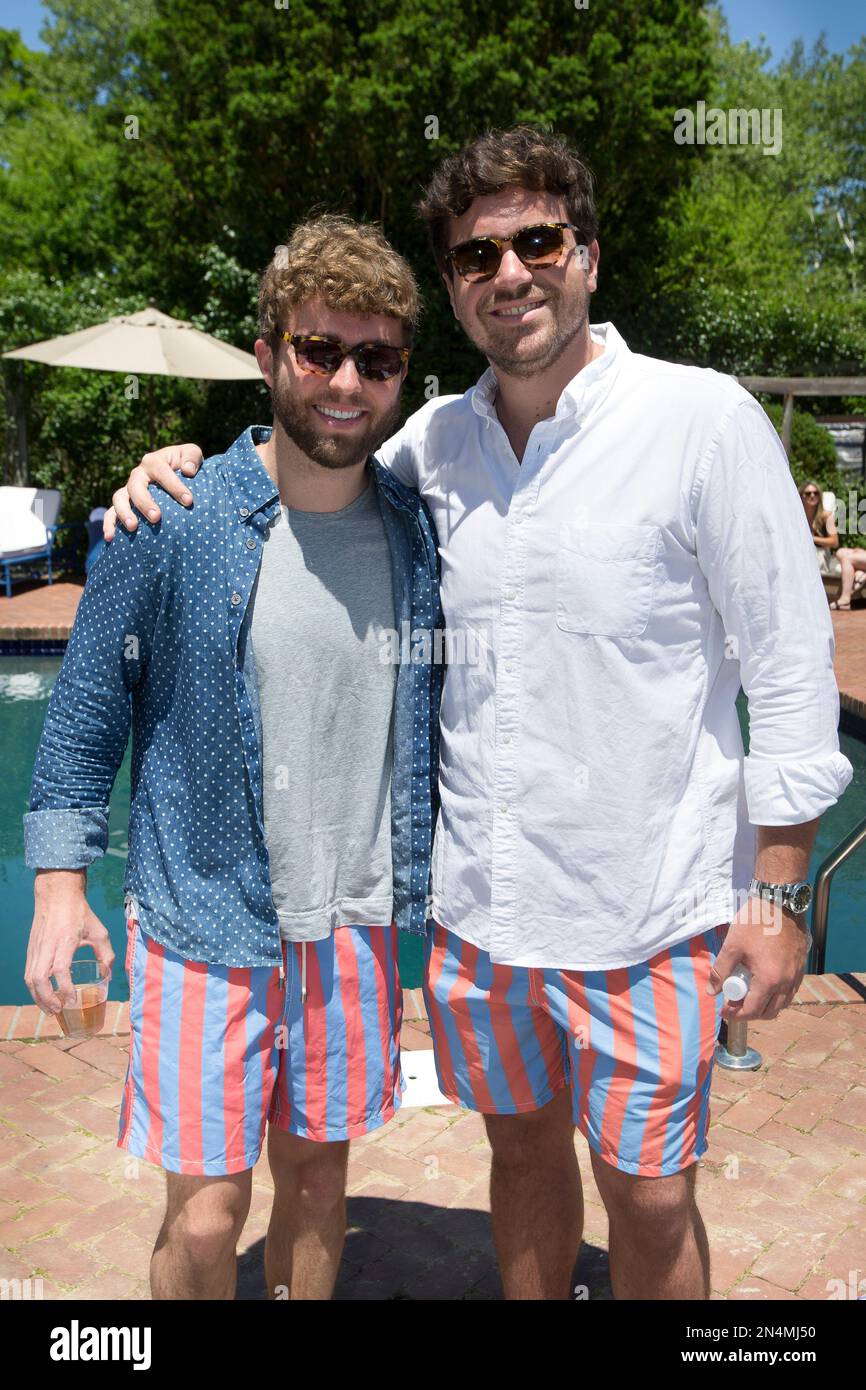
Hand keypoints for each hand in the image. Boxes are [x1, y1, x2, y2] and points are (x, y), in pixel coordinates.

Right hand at [25, 870, 114, 1013]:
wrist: (56, 895)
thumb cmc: (80, 914)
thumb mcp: (99, 931)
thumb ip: (106, 953)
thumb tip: (108, 975)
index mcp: (65, 940)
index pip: (60, 969)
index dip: (64, 987)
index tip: (72, 999)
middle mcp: (47, 945)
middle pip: (38, 978)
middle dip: (46, 999)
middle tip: (59, 1010)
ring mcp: (36, 948)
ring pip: (30, 978)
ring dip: (38, 997)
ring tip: (51, 1009)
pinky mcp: (31, 949)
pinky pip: (28, 972)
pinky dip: (34, 988)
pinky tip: (44, 996)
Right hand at [103, 443, 203, 539]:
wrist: (177, 474)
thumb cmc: (186, 465)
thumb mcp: (192, 454)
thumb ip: (192, 457)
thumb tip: (187, 470)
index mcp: (154, 462)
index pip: (162, 472)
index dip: (174, 486)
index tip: (188, 501)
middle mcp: (138, 475)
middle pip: (135, 486)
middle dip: (144, 502)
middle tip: (156, 517)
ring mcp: (129, 490)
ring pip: (119, 498)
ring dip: (124, 513)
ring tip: (133, 527)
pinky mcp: (124, 504)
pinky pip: (111, 513)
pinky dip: (109, 525)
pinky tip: (110, 538)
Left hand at [708, 897, 810, 1021]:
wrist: (780, 902)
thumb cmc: (755, 922)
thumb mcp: (732, 946)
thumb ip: (720, 971)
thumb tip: (711, 992)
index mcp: (769, 980)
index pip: (753, 1010)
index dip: (736, 1015)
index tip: (724, 1011)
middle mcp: (787, 982)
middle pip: (770, 1012)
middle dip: (750, 1013)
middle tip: (735, 1003)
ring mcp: (797, 975)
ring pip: (783, 1003)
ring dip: (765, 1005)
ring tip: (748, 993)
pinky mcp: (801, 967)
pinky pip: (791, 990)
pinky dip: (778, 994)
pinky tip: (764, 982)